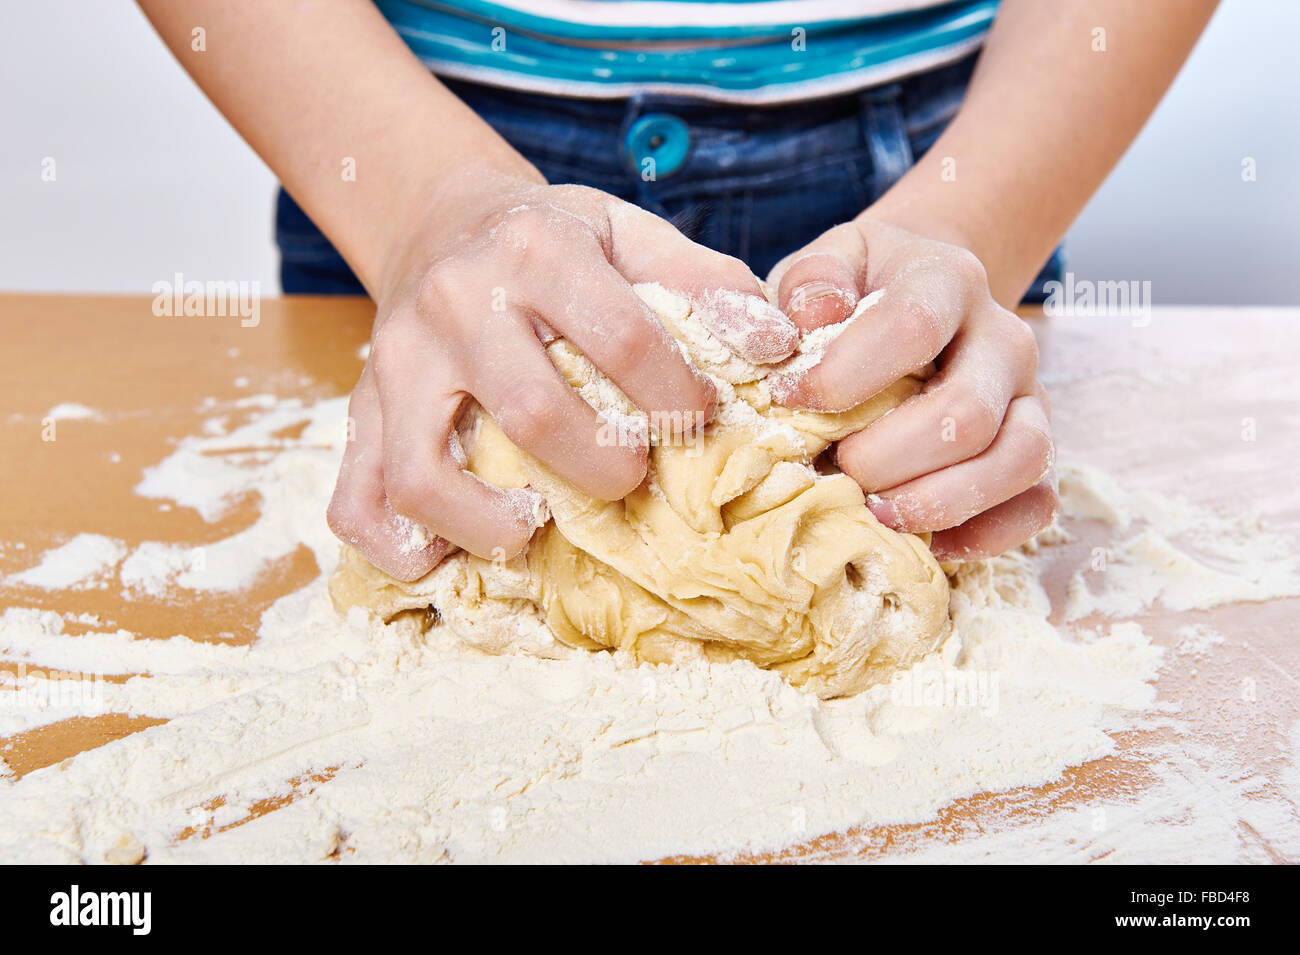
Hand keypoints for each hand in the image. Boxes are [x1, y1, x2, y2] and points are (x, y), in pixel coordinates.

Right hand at [328, 176, 797, 579]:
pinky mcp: (357, 410)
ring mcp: (395, 365)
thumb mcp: (629, 231)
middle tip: (633, 477)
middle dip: (603, 468)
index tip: (702, 419)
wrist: (441, 220)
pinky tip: (453, 554)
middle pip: (534, 414)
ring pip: (425, 475)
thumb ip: (705, 280)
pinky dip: (399, 548)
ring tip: (538, 530)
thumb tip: (775, 346)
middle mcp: (455, 305)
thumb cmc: (549, 239)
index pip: (623, 340)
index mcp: (535, 251)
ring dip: (491, 527)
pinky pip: (356, 501)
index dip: (678, 396)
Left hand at [767, 218, 1056, 560]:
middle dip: (887, 457)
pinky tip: (921, 538)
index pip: (912, 326)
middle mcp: (1004, 338)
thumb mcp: (827, 265)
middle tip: (835, 465)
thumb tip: (812, 314)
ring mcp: (1032, 398)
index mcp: (949, 279)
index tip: (789, 399)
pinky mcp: (1041, 452)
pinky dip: (981, 534)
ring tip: (874, 510)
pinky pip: (1037, 505)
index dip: (845, 375)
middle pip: (967, 412)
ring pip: (1019, 460)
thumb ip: (809, 281)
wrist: (916, 302)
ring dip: (936, 502)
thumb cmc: (856, 293)